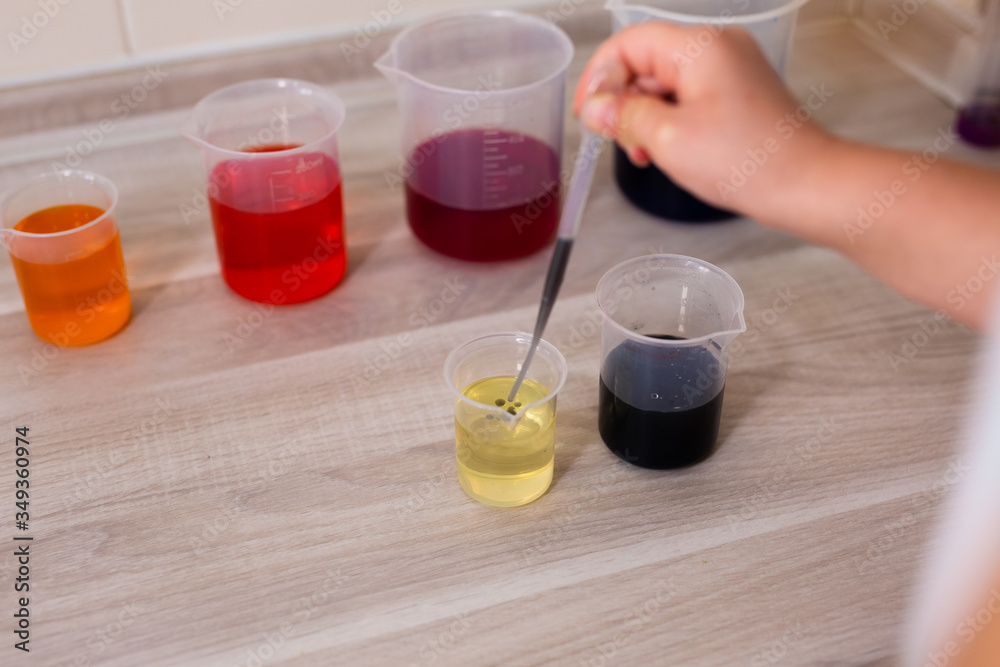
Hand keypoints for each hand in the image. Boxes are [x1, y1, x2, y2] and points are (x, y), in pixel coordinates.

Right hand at [574, 23, 831, 218]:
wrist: (805, 184)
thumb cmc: (748, 161)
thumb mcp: (667, 139)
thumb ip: (624, 116)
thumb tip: (596, 108)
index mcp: (699, 47)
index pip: (628, 43)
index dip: (600, 77)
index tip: (589, 114)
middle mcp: (718, 47)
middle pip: (647, 62)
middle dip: (625, 102)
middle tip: (617, 142)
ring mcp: (731, 69)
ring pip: (666, 82)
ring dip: (646, 117)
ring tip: (646, 155)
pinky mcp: (739, 92)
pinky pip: (690, 96)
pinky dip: (670, 121)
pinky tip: (667, 151)